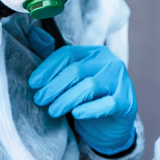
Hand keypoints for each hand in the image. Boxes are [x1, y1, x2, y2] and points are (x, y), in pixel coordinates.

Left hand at [28, 27, 137, 155]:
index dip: (47, 68)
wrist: (111, 125)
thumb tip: (33, 34)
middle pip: (76, 70)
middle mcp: (109, 62)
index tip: (33, 83)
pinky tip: (76, 114)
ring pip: (89, 86)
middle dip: (54, 86)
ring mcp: (120, 82)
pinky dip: (90, 109)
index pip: (67, 53)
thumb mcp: (72, 79)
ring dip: (66, 99)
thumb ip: (55, 59)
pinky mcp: (126, 102)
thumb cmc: (88, 99)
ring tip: (52, 111)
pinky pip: (107, 104)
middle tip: (39, 100)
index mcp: (94, 52)